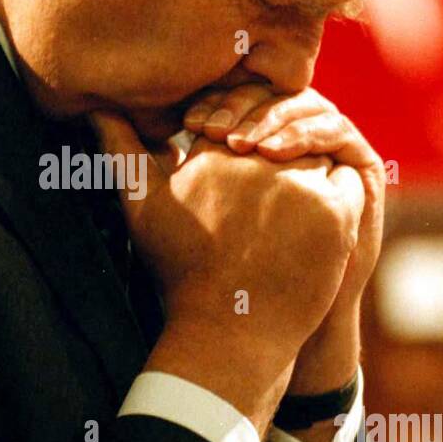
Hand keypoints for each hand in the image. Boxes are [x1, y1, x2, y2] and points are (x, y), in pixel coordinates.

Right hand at [91, 111, 363, 432]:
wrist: (228, 334)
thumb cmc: (181, 271)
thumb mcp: (141, 207)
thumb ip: (121, 150)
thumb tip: (95, 107)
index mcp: (214, 153)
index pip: (241, 115)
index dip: (244, 139)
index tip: (243, 168)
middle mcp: (258, 163)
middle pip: (282, 132)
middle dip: (278, 153)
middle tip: (273, 192)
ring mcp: (301, 188)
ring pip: (316, 153)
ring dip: (309, 171)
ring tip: (292, 208)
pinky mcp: (335, 215)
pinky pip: (347, 180)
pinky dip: (337, 193)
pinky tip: (318, 217)